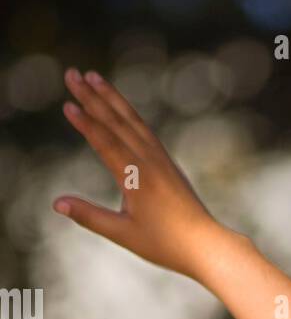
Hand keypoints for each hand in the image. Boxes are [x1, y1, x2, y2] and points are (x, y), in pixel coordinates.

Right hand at [53, 67, 221, 280]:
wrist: (206, 244)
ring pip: (132, 120)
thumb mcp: (123, 233)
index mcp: (137, 177)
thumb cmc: (165, 243)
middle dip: (92, 96)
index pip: (105, 142)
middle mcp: (149, 161)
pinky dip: (129, 113)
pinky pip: (144, 130)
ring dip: (111, 97)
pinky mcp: (167, 162)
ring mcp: (160, 158)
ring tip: (94, 77)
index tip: (68, 104)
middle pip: (116, 122)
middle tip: (71, 73)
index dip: (85, 123)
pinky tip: (119, 106)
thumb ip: (89, 216)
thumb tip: (56, 203)